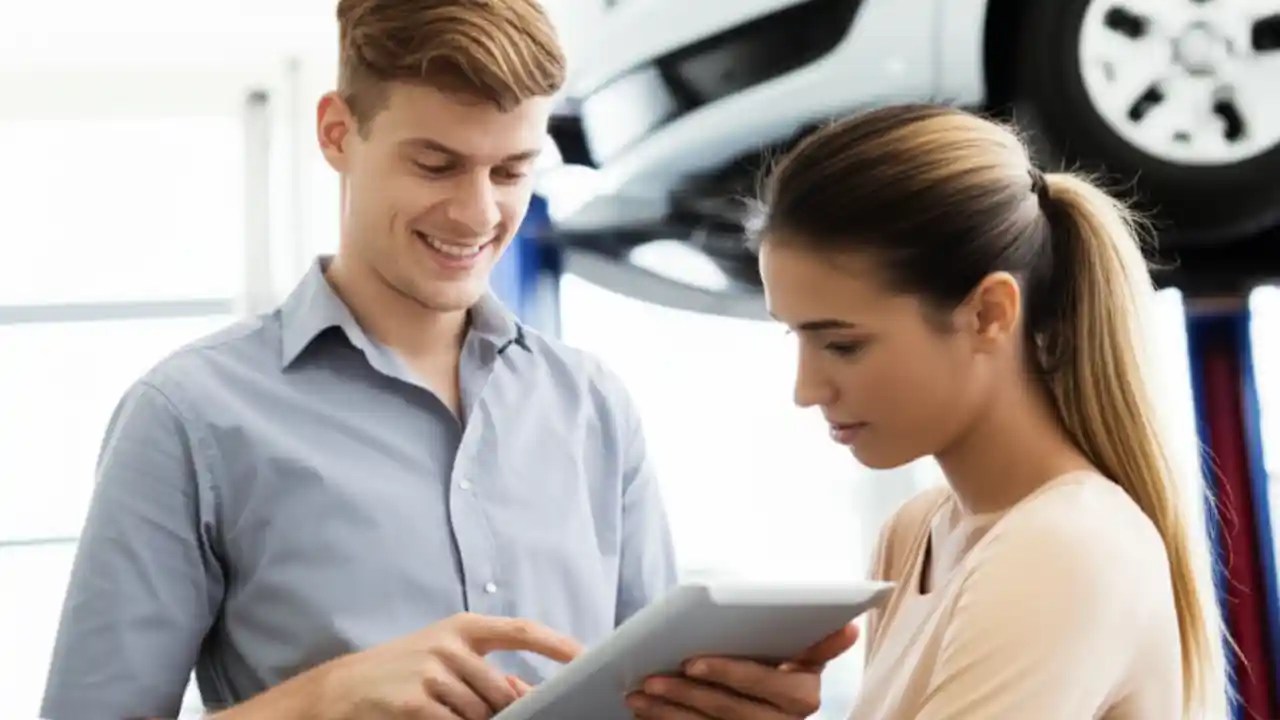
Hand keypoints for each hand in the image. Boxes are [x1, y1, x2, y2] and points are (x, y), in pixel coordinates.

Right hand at [318, 612, 580, 719]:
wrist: (341, 691)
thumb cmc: (402, 672)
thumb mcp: (445, 661)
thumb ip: (488, 674)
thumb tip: (531, 696)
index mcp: (463, 628)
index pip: (522, 630)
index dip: (556, 643)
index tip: (585, 656)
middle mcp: (450, 646)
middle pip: (502, 691)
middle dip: (502, 711)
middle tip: (489, 716)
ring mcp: (432, 673)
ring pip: (481, 714)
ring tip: (443, 712)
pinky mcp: (416, 703)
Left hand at [626, 623, 858, 718]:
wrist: (772, 704)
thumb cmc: (781, 663)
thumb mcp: (802, 654)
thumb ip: (816, 641)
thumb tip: (849, 627)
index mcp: (803, 696)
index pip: (762, 684)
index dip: (727, 673)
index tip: (691, 662)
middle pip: (728, 710)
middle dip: (686, 692)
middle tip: (650, 676)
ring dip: (667, 712)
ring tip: (639, 692)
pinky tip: (643, 712)